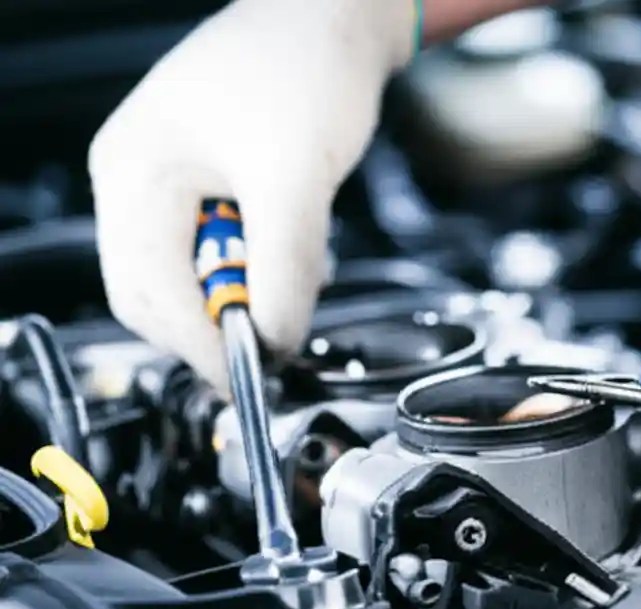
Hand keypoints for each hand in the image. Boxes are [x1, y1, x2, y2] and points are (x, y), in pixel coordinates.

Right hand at [88, 0, 415, 393]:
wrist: (337, 18)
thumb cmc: (305, 68)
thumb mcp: (297, 178)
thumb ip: (284, 267)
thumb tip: (276, 340)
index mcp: (135, 172)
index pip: (148, 291)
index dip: (202, 342)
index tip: (255, 371)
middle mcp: (137, 181)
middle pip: (156, 295)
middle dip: (216, 326)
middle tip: (276, 343)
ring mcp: (170, 184)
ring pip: (191, 280)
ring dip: (243, 298)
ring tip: (298, 276)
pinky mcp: (209, 187)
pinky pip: (221, 254)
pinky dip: (259, 271)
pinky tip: (297, 255)